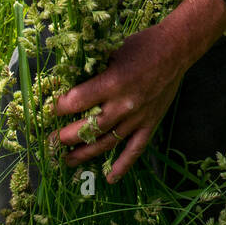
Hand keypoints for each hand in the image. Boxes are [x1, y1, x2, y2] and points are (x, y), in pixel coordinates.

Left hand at [51, 23, 188, 182]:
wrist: (175, 50)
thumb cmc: (141, 45)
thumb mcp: (111, 50)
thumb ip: (92, 70)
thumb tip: (68, 84)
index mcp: (112, 83)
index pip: (76, 102)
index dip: (59, 107)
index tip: (50, 109)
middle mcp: (124, 104)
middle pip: (88, 128)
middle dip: (66, 136)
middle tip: (51, 140)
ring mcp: (138, 118)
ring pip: (107, 143)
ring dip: (85, 153)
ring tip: (68, 160)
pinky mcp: (150, 124)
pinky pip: (135, 150)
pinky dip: (123, 166)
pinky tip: (110, 179)